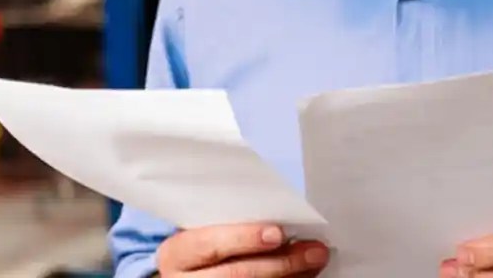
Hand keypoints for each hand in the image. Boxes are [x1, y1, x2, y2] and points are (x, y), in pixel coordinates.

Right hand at [156, 223, 329, 276]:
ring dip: (290, 277)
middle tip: (315, 250)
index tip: (277, 233)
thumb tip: (284, 220)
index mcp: (176, 253)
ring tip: (316, 262)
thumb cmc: (204, 244)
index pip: (208, 244)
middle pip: (235, 274)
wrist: (190, 273)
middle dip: (280, 262)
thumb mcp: (206, 230)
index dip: (244, 238)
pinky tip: (304, 277)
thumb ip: (232, 223)